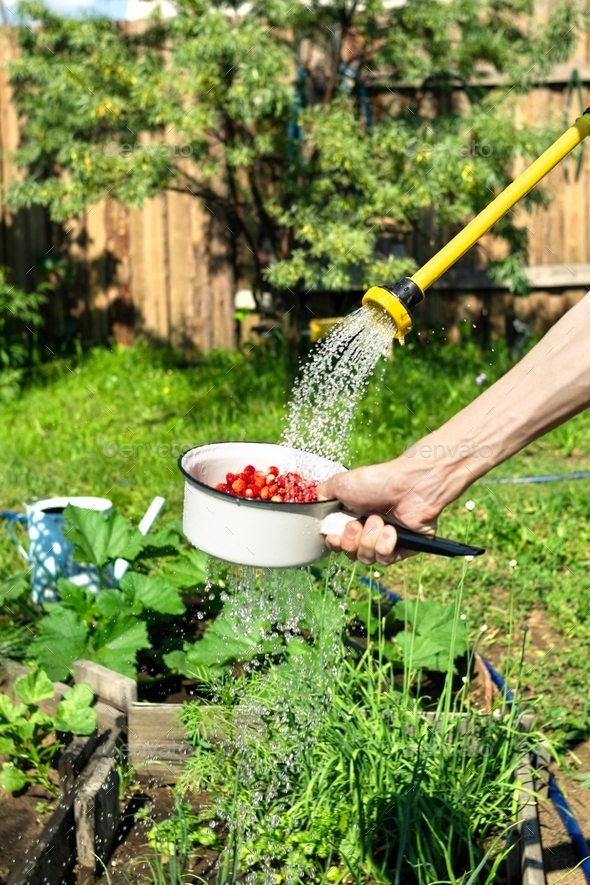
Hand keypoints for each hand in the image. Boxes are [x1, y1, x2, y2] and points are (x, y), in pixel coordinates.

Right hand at [316, 459, 440, 565]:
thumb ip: (322, 496)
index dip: (335, 543)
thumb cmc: (376, 481)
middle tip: (357, 524)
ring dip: (369, 541)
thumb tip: (316, 509)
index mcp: (353, 518)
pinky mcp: (405, 548)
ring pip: (367, 559)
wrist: (407, 484)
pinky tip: (391, 530)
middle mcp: (369, 531)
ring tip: (378, 521)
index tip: (335, 536)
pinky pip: (386, 560)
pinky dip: (385, 545)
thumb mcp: (339, 484)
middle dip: (351, 541)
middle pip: (351, 554)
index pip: (339, 543)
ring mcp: (387, 540)